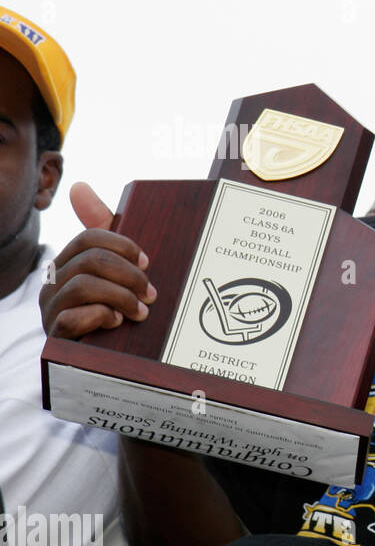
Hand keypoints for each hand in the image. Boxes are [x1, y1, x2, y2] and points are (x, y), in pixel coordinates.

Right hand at [40, 182, 154, 338]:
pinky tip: (116, 323)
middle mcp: (54, 283)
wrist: (98, 359)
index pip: (90, 238)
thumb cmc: (109, 309)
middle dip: (129, 275)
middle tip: (151, 294)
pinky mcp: (55, 334)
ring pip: (83, 285)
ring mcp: (51, 309)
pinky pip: (73, 317)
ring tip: (140, 312)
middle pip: (91, 260)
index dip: (123, 246)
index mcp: (69, 263)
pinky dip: (100, 316)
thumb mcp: (114, 272)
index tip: (147, 263)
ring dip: (121, 297)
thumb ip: (105, 232)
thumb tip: (78, 186)